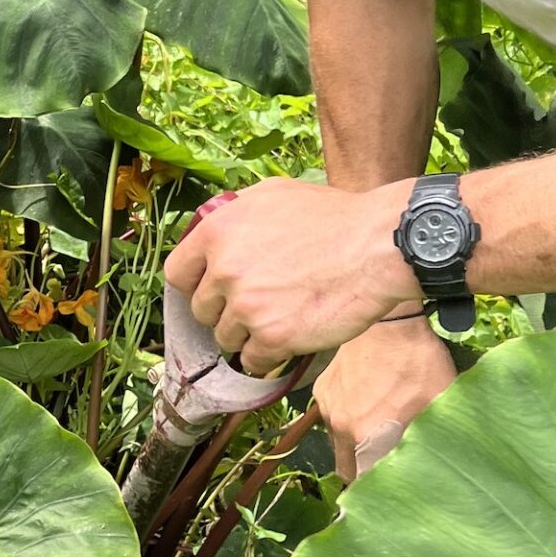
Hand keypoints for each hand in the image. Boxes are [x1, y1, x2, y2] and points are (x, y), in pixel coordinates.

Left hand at [165, 174, 417, 373]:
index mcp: (217, 232)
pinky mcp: (272, 337)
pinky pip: (252, 360)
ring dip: (248, 335)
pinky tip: (288, 339)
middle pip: (202, 311)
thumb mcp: (274, 195)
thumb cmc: (334, 217)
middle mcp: (224, 269)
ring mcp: (247, 306)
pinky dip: (267, 356)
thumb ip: (237, 217)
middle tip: (258, 304)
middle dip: (225, 311)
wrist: (377, 245)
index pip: (177, 273)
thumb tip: (218, 236)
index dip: (195, 285)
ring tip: (280, 319)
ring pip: (226, 338)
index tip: (213, 291)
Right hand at [312, 315, 457, 480]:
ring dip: (356, 444)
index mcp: (367, 438)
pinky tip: (367, 403)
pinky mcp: (323, 390)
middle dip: (366, 471)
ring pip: (339, 444)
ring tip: (379, 430)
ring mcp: (328, 409)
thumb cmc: (418, 361)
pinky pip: (333, 417)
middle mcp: (341, 429)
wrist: (390, 321)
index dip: (381, 488)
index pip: (367, 482)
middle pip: (349, 469)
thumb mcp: (438, 403)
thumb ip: (434, 438)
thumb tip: (444, 464)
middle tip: (388, 463)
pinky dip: (348, 418)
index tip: (395, 485)